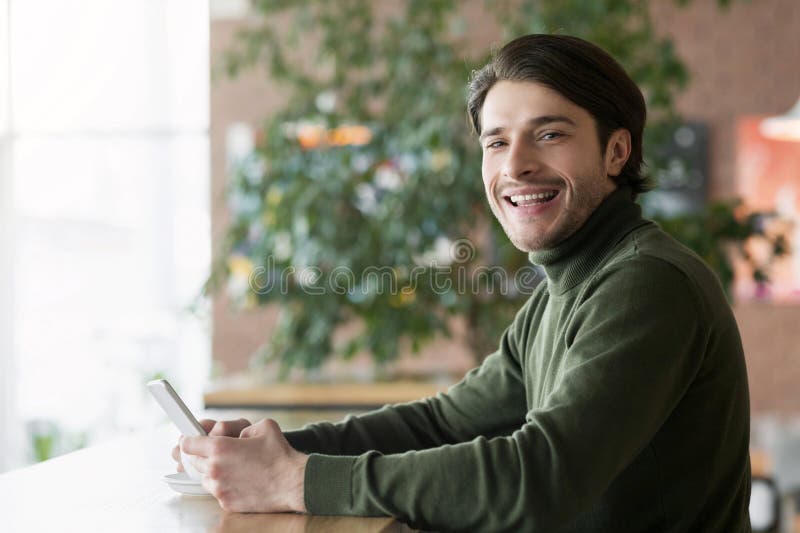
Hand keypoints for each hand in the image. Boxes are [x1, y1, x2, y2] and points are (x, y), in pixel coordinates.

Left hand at [181, 418, 307, 512]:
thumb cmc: (280, 456)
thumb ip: (244, 428)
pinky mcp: (226, 503)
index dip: (189, 440)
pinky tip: (240, 481)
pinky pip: (217, 492)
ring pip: (205, 478)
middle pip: (194, 462)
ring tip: (233, 468)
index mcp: (220, 448)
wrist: (292, 482)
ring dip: (213, 472)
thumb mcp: (263, 427)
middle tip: (218, 454)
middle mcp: (215, 469)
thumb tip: (239, 436)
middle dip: (202, 456)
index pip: (189, 443)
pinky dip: (224, 486)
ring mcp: (219, 488)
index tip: (190, 440)